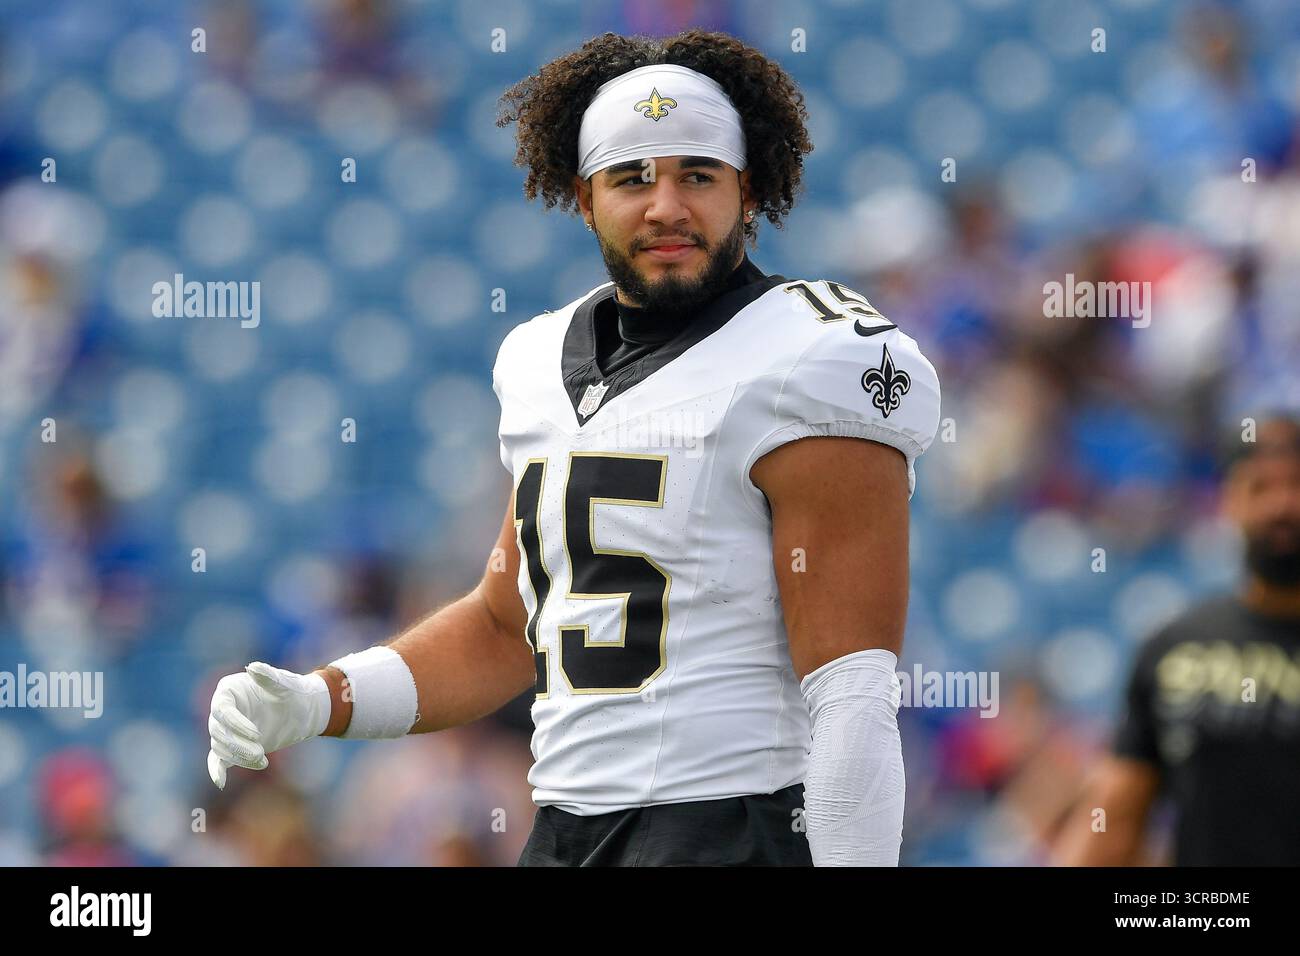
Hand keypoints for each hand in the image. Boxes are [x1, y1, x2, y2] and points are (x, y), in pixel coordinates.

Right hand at [207, 662, 331, 789]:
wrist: (302, 710)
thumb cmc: (293, 692)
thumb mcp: (285, 684)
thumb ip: (269, 677)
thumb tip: (253, 667)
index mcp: (229, 690)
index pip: (222, 709)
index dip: (235, 724)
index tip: (256, 734)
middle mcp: (222, 709)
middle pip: (218, 731)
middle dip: (237, 745)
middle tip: (260, 752)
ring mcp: (226, 728)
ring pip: (221, 747)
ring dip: (238, 757)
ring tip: (261, 760)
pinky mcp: (233, 745)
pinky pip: (218, 758)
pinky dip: (217, 770)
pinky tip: (220, 782)